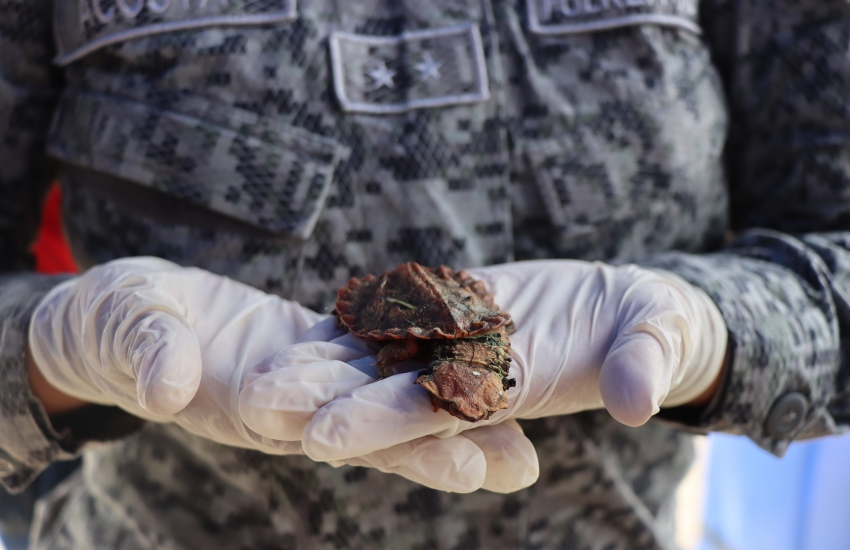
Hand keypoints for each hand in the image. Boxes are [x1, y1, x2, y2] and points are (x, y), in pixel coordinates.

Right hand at [29, 257, 537, 492]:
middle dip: (453, 444)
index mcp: (259, 405)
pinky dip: (421, 349)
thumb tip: (168, 381)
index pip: (343, 435)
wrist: (124, 319)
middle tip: (525, 468)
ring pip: (388, 390)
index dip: (402, 449)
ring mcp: (312, 372)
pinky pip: (374, 343)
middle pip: (386, 428)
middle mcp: (298, 401)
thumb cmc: (115, 326)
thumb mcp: (126, 331)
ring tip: (526, 425)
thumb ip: (149, 353)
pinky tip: (475, 347)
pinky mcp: (317, 341)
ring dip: (454, 405)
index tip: (466, 466)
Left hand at [286, 261, 726, 462]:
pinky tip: (302, 325)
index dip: (381, 424)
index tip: (320, 441)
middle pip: (387, 389)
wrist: (635, 311)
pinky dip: (355, 320)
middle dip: (323, 400)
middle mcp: (473, 374)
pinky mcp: (458, 309)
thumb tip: (640, 403)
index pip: (438, 411)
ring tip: (255, 375)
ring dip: (319, 365)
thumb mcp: (661, 338)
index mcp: (512, 388)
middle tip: (252, 405)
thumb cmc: (658, 331)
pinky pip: (401, 314)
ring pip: (382, 356)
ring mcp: (460, 341)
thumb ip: (646, 365)